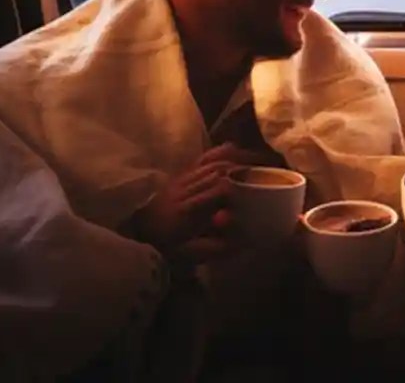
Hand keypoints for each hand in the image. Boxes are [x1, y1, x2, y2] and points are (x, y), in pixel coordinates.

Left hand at [132, 143, 279, 262]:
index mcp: (190, 209)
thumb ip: (218, 248)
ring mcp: (182, 179)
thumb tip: (247, 242)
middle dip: (244, 168)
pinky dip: (219, 152)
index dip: (240, 185)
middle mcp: (186, 189)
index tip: (259, 187)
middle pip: (219, 171)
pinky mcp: (180, 175)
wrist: (138, 234)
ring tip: (257, 161)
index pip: (219, 189)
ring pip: (212, 162)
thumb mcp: (191, 254)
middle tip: (265, 170)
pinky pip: (201, 158)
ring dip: (236, 159)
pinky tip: (235, 150)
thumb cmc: (166, 246)